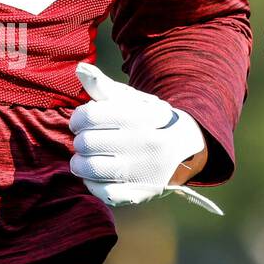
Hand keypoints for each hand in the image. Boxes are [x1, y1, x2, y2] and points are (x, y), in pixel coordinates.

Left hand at [68, 61, 212, 207]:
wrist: (186, 147)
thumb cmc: (148, 119)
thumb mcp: (131, 99)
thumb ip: (103, 86)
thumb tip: (80, 69)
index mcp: (140, 116)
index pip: (89, 115)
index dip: (77, 119)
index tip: (80, 122)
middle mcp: (145, 143)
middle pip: (87, 143)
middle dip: (80, 141)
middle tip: (86, 140)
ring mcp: (144, 172)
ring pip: (91, 169)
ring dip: (80, 163)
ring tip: (84, 158)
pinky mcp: (141, 194)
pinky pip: (102, 192)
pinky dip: (92, 184)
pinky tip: (98, 175)